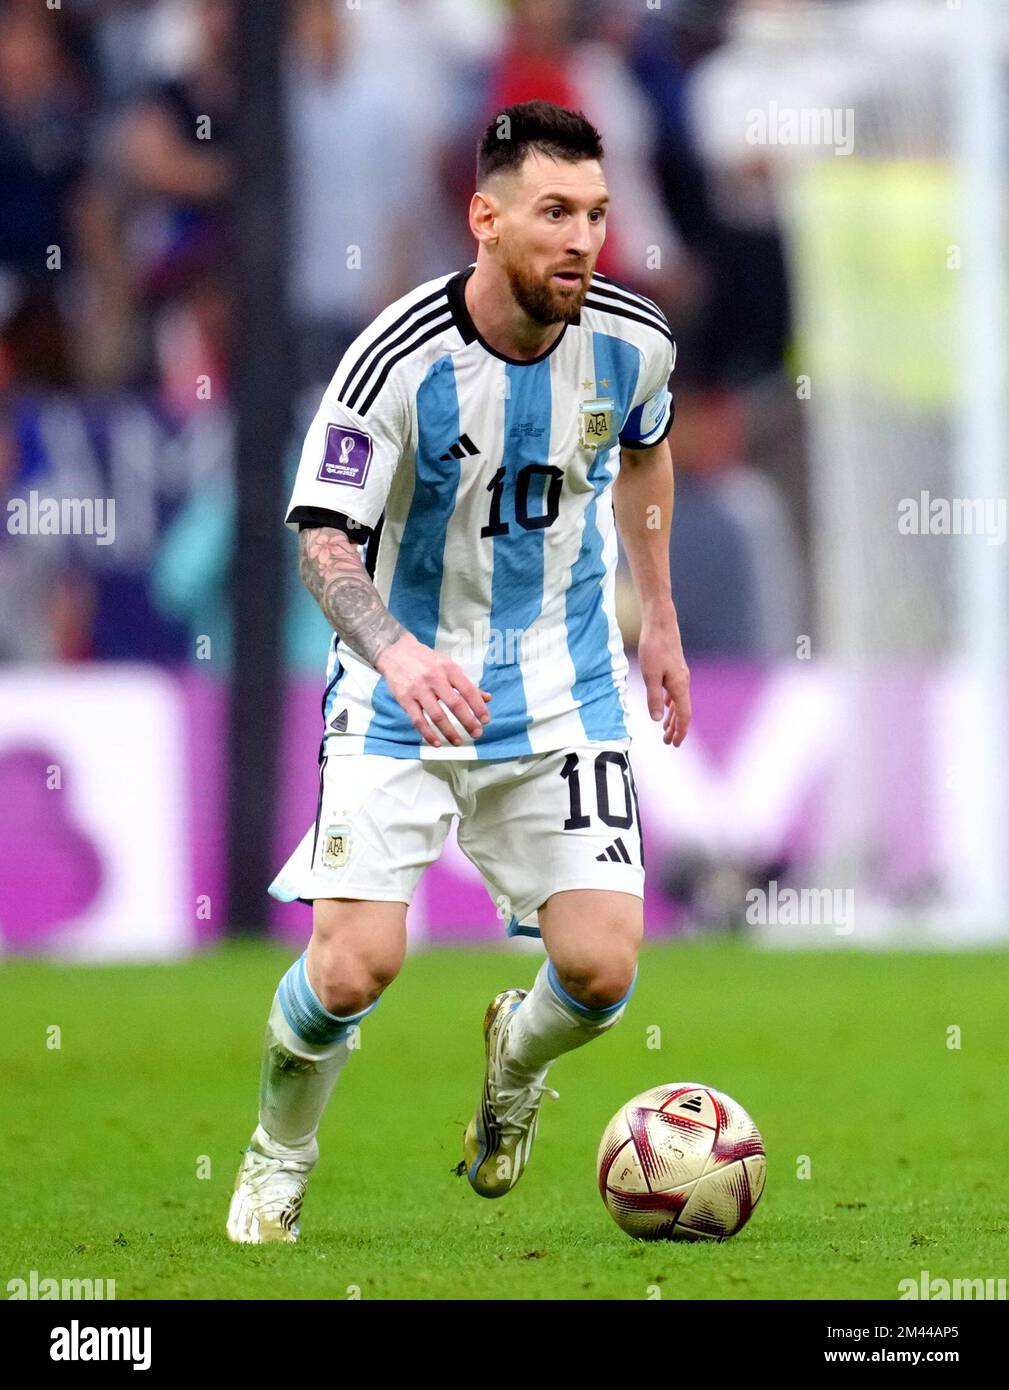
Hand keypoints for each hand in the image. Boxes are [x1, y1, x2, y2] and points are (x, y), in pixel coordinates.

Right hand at [375, 632, 491, 747]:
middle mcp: (434, 678)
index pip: (468, 690)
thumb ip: (465, 683)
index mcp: (449, 668)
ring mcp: (418, 689)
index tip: (486, 721)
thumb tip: (487, 698)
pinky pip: (418, 720)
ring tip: (458, 742)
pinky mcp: (404, 699)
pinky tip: (436, 743)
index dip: (479, 707)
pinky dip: (428, 734)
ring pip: (437, 715)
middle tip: (477, 734)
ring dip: (449, 732)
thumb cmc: (425, 660)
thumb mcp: (448, 665)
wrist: (395, 651)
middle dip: (468, 722)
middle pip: (455, 704)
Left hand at [638, 610, 690, 746]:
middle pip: (682, 711)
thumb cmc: (654, 648)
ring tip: (665, 729)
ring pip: (679, 702)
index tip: (675, 744)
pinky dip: (670, 704)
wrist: (660, 623)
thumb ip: (653, 698)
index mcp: (680, 686)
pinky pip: (674, 692)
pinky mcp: (674, 669)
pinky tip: (664, 706)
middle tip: (668, 742)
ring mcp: (680, 675)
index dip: (680, 731)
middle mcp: (683, 682)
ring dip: (673, 717)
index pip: (684, 715)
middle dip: (676, 728)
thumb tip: (656, 719)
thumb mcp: (650, 675)